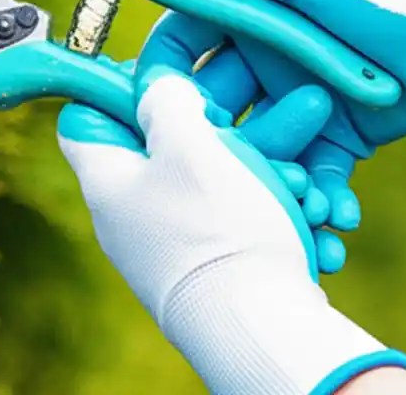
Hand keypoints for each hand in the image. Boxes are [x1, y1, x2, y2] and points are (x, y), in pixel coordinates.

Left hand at [57, 63, 405, 393]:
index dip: (119, 88)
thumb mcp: (188, 143)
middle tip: (287, 118)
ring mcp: (172, 245)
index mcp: (108, 179)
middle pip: (175, 148)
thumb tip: (157, 85)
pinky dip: (279, 215)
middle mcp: (132, 213)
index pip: (86, 117)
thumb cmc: (217, 231)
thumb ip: (167, 101)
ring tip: (309, 186)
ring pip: (222, 186)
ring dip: (273, 176)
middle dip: (238, 131)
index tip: (169, 79)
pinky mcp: (212, 272)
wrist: (260, 327)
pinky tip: (318, 219)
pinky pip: (242, 226)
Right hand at [152, 0, 405, 228]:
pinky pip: (312, 175)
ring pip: (262, 152)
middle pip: (214, 110)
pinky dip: (321, 199)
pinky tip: (336, 221)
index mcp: (248, 13)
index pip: (182, 44)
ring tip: (299, 212)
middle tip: (229, 181)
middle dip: (219, 149)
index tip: (150, 115)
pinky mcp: (335, 137)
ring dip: (273, 185)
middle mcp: (264, 58)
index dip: (160, 78)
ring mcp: (298, 101)